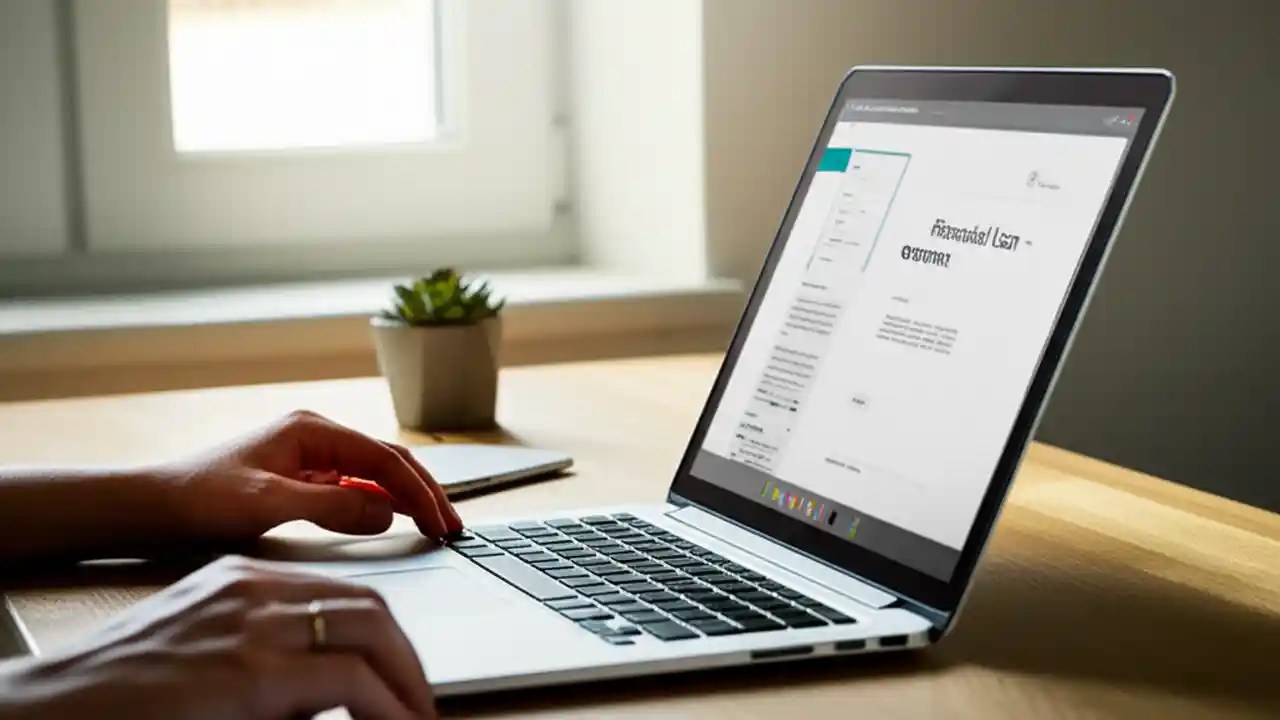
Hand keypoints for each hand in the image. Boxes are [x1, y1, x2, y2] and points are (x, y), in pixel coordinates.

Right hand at [0, 556, 434, 719]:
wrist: (50, 706)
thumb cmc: (118, 689)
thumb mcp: (201, 648)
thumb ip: (260, 650)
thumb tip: (324, 682)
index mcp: (243, 581)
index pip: (342, 594)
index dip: (385, 636)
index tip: (401, 672)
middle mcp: (254, 592)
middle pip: (368, 607)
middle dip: (407, 657)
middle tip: (421, 699)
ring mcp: (253, 627)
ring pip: (370, 634)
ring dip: (407, 682)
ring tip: (419, 716)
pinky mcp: (250, 672)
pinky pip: (351, 682)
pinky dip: (387, 707)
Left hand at [154, 410, 462, 542]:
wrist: (154, 506)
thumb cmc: (200, 498)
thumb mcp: (268, 504)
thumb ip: (332, 508)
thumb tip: (387, 514)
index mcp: (312, 430)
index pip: (384, 460)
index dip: (419, 492)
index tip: (440, 522)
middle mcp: (316, 437)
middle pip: (387, 462)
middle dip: (424, 492)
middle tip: (452, 525)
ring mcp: (310, 458)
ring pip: (374, 476)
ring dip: (406, 499)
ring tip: (436, 524)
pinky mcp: (302, 479)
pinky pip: (353, 490)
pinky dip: (380, 506)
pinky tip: (394, 521)